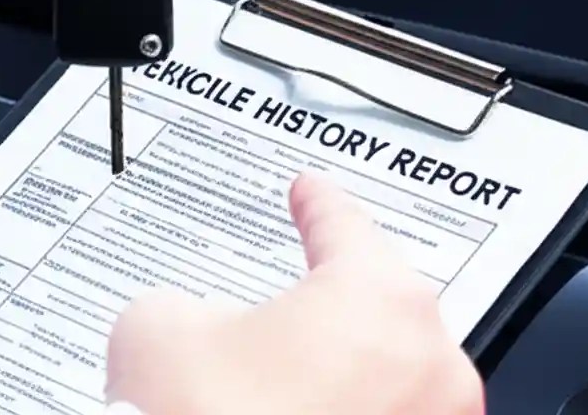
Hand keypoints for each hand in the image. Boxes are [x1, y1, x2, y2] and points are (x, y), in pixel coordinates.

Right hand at [104, 173, 485, 414]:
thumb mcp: (157, 334)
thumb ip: (179, 304)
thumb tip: (185, 322)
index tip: (311, 193)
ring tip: (263, 402)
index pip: (343, 226)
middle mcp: (430, 366)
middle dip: (322, 315)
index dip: (316, 204)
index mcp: (379, 301)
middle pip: (376, 311)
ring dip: (336, 383)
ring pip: (387, 382)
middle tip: (269, 331)